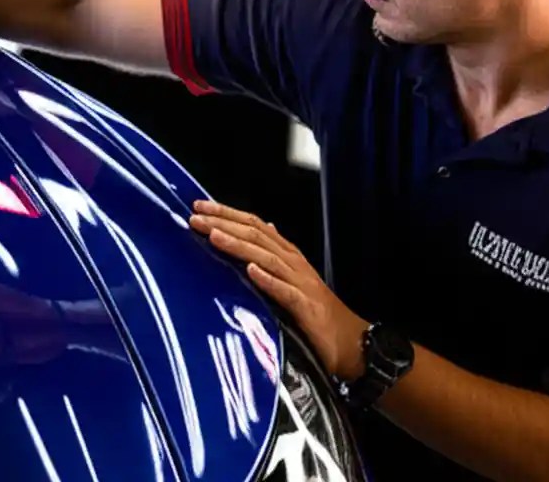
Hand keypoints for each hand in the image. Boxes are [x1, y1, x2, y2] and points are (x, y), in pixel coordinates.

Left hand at [190, 199, 368, 381]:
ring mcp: (300, 284)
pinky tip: (250, 271)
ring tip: (213, 236)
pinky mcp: (306, 308)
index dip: (227, 213)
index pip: (254, 225)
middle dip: (224, 223)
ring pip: (266, 257)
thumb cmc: (318, 312)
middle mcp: (293, 264)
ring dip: (238, 245)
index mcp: (287, 255)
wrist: (352, 342)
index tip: (198, 207)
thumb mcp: (293, 278)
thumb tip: (266, 226)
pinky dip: (268, 280)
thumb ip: (277, 253)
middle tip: (196, 216)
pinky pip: (285, 291)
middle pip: (256, 235)